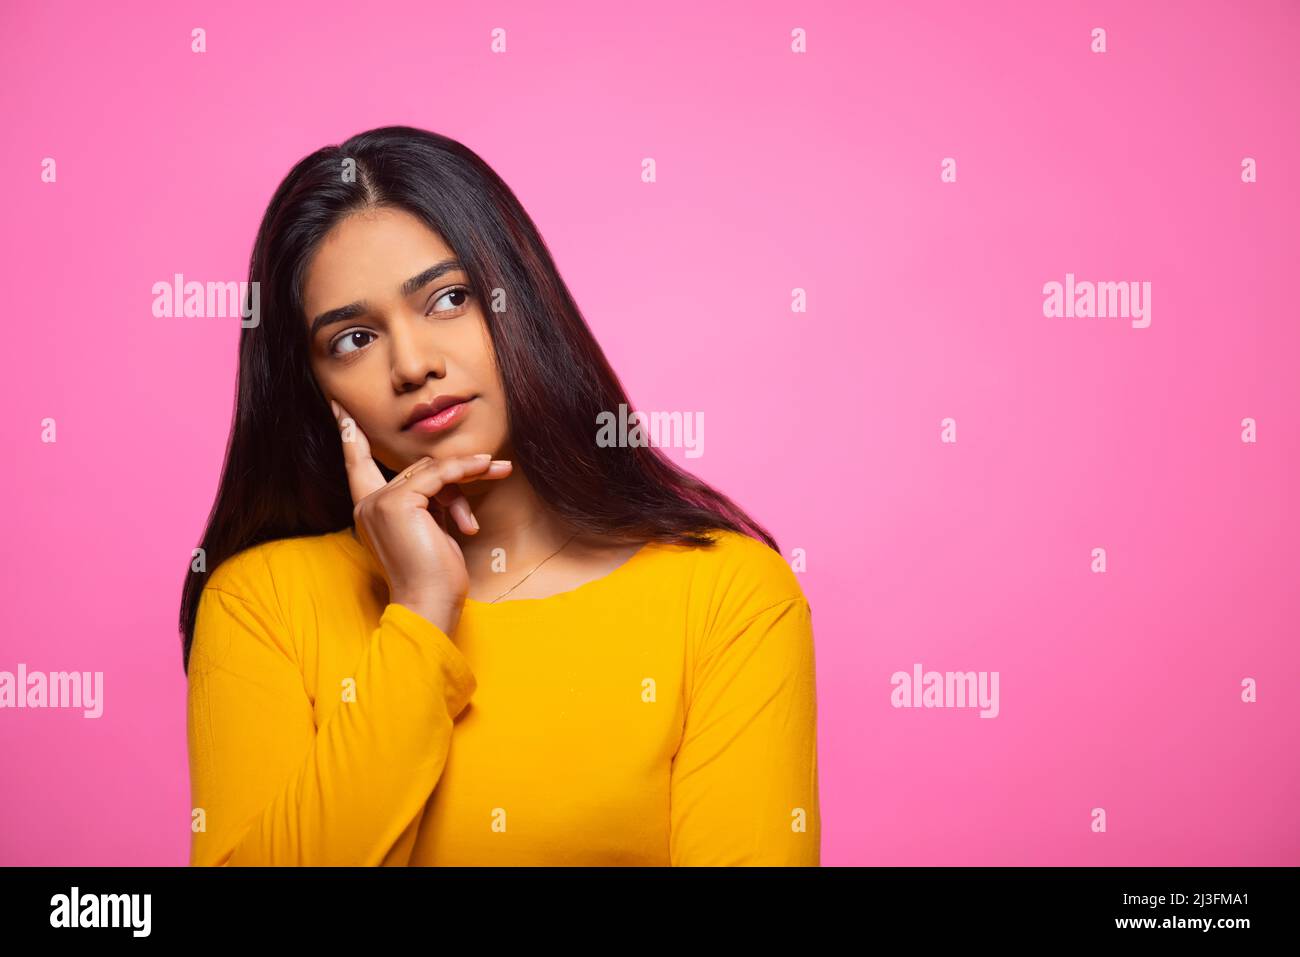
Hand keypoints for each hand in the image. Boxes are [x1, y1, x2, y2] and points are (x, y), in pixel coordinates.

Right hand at [330, 398, 511, 633]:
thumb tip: (450, 481)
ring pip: (431, 468)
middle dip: (458, 473)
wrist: (429, 605)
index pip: (357, 463)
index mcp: (369, 511)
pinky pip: (438, 475)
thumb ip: (429, 501)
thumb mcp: (432, 530)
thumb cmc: (435, 578)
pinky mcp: (398, 503)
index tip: (338, 404)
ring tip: (500, 471)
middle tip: (496, 468)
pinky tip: (486, 467)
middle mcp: (367, 505)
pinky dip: (465, 470)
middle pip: (417, 466)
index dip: (350, 434)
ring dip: (469, 474)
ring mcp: (379, 503)